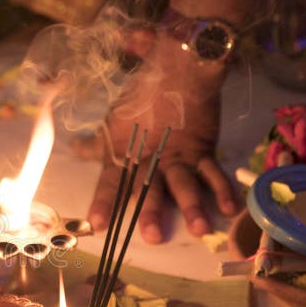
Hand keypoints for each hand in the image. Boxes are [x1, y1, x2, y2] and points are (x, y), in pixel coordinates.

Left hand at [87, 34, 237, 242]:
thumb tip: (75, 149)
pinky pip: (214, 172)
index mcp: (126, 155)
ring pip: (185, 184)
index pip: (111, 183)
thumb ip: (96, 144)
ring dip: (193, 206)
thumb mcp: (114, 122)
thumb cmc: (141, 97)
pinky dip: (223, 190)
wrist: (179, 69)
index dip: (104, 203)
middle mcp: (151, 161)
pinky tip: (230, 210)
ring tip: (199, 228)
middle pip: (151, 189)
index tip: (96, 225)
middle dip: (152, 212)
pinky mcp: (203, 150)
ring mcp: (179, 157)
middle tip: (153, 237)